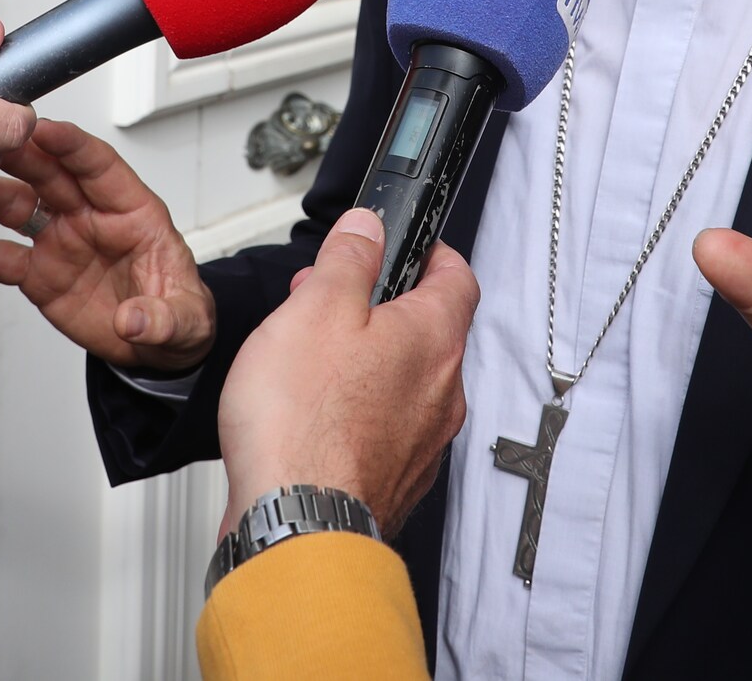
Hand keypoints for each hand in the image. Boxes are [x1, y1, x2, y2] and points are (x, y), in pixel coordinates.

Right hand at [0, 118, 217, 372]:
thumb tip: (136, 320)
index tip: (43, 128)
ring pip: (14, 203)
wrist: (158, 348)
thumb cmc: (177, 312)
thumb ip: (163, 317)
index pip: (99, 165)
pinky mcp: (37, 272)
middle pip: (47, 172)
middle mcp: (89, 215)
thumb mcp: (184, 321)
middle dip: (14, 152)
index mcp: (131, 210)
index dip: (71, 145)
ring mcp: (59, 239)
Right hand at [216, 210, 477, 537]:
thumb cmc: (304, 424)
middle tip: (331, 297)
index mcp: (434, 338)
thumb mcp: (317, 307)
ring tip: (309, 353)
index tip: (407, 243)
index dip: (430, 252)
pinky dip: (358, 408)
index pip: (456, 277)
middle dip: (379, 306)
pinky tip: (313, 411)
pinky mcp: (394, 479)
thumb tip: (367, 229)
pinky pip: (385, 427)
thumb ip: (349, 260)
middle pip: (426, 329)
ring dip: (366, 358)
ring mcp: (423, 442)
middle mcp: (442, 392)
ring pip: (405, 381)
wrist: (295, 522)